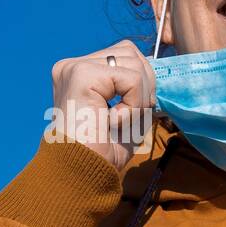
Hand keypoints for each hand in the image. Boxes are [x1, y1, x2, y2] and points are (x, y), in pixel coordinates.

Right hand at [49, 39, 156, 170]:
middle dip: (144, 86)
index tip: (129, 114)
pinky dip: (133, 106)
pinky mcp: (81, 74)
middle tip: (131, 118)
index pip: (123, 55)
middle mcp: (72, 66)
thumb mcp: (125, 115)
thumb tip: (154, 74)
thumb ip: (136, 91)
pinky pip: (131, 79)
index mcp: (78, 74)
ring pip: (134, 63)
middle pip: (130, 52)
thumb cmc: (101, 153)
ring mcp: (75, 68)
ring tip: (118, 121)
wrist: (79, 174)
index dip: (140, 82)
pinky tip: (112, 122)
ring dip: (138, 99)